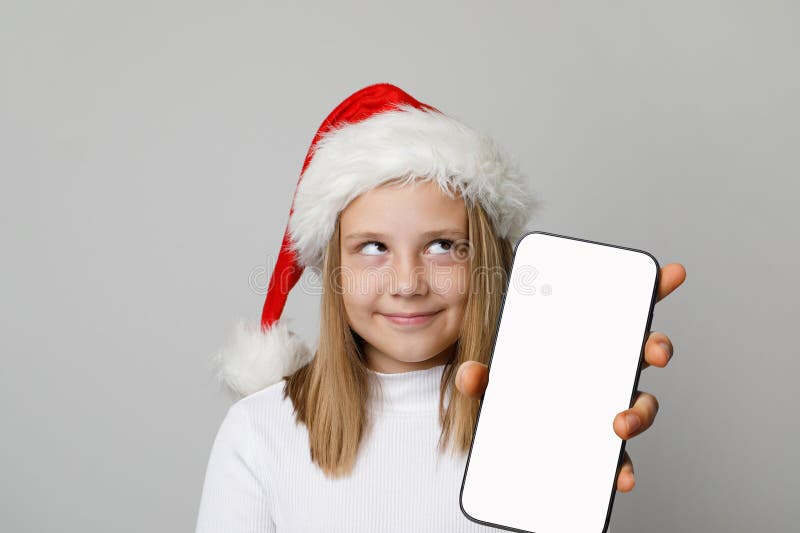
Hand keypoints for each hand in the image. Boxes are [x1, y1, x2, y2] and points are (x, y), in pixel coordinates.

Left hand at [455, 262, 686, 492]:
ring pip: (641, 403)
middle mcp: (605, 370)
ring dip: (640, 412)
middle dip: (656, 347)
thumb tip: (470, 374)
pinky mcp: (602, 444)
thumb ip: (481, 375)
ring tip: (621, 423)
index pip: (622, 311)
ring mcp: (608, 405)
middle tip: (653, 351)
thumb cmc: (514, 391)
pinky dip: (624, 466)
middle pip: (642, 354)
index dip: (650, 290)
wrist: (510, 437)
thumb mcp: (495, 379)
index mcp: (586, 343)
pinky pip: (620, 454)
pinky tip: (621, 476)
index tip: (670, 273)